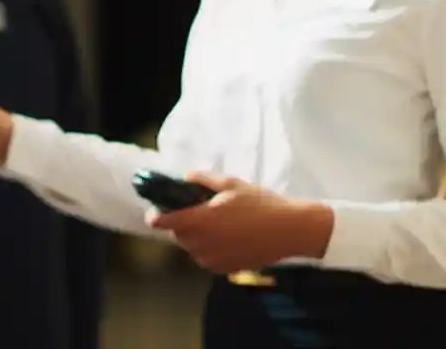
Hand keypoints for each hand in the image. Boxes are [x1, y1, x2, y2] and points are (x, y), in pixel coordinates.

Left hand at [146, 171, 334, 273]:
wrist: (291, 230)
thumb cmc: (261, 203)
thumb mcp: (231, 183)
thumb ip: (202, 179)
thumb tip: (184, 177)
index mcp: (202, 220)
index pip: (165, 222)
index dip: (155, 217)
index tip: (154, 212)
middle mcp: (204, 243)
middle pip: (178, 235)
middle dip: (181, 223)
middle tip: (196, 211)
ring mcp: (214, 259)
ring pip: (191, 248)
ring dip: (195, 237)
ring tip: (216, 224)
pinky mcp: (225, 269)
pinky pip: (206, 258)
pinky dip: (209, 249)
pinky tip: (226, 238)